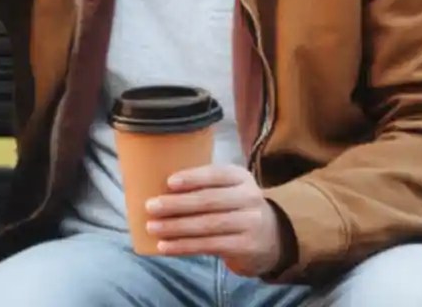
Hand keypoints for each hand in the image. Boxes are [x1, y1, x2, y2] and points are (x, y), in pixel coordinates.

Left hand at [145, 164, 284, 276]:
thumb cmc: (233, 206)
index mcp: (240, 177)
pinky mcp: (245, 247)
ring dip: (176, 227)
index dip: (193, 178)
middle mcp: (249, 198)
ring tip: (152, 227)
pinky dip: (184, 246)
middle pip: (209, 201)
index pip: (216, 175)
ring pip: (207, 225)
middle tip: (150, 206)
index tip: (169, 182)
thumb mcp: (226, 188)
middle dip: (177, 204)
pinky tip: (165, 247)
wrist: (270, 237)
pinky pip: (209, 246)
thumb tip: (153, 184)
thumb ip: (201, 185)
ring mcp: (250, 224)